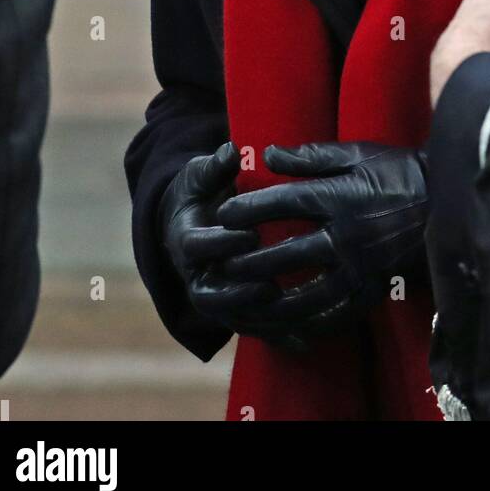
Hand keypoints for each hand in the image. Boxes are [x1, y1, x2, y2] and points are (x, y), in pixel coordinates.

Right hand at [159, 142, 292, 342]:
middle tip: (270, 285)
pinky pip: (253, 328)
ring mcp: (214, 294)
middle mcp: (196, 273)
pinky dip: (277, 336)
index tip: (250, 235)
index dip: (220, 243)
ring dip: (259, 318)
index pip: (195, 246)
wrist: (193, 217)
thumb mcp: (203, 173)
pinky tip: (304, 341)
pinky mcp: (235, 308)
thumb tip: (232, 150)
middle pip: (209, 294)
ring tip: (289, 311)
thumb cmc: (202, 190)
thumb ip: (216, 165)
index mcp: (185, 239)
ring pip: (231, 317)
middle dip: (239, 292)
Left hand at [213, 142, 428, 345]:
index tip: (224, 212)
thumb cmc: (401, 171)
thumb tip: (270, 154)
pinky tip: (291, 323)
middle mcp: (347, 236)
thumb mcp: (359, 153)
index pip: (284, 203)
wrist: (449, 202)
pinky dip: (311, 322)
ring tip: (249, 299)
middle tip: (224, 264)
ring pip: (308, 294)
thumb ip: (312, 156)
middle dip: (250, 261)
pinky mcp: (375, 289)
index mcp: (341, 196)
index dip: (250, 208)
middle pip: (288, 254)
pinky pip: (338, 314)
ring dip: (274, 299)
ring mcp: (361, 268)